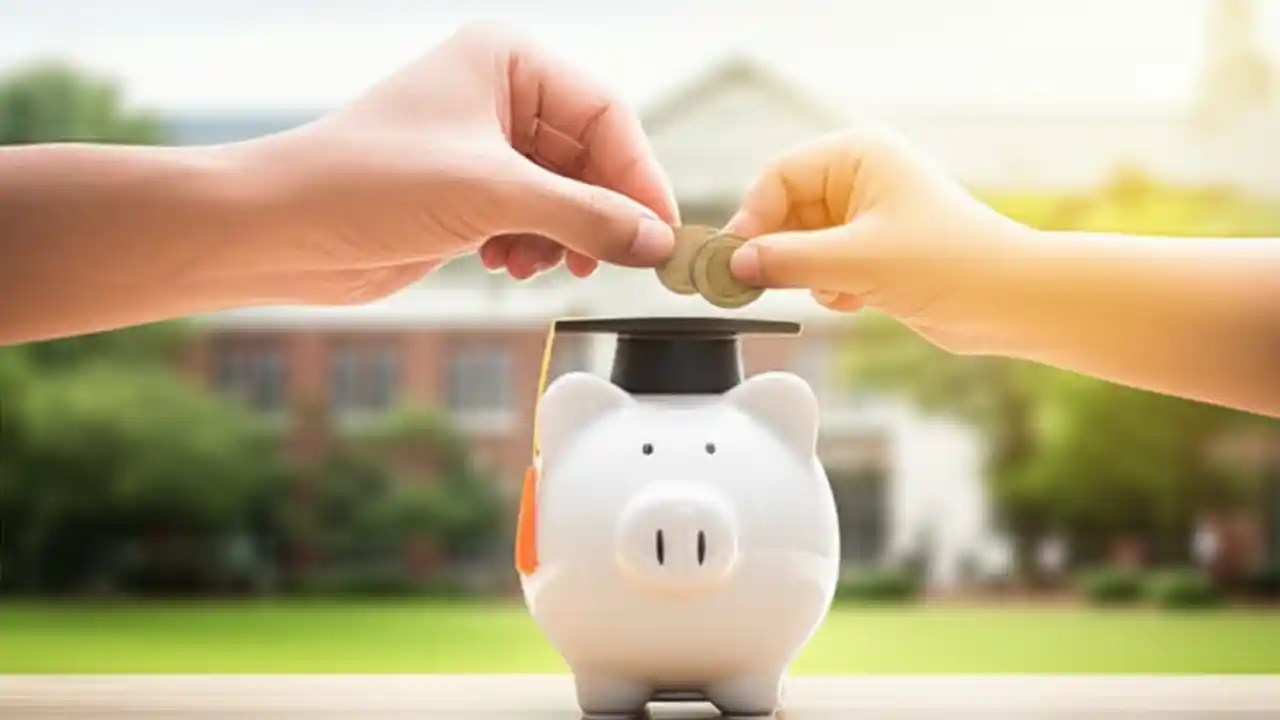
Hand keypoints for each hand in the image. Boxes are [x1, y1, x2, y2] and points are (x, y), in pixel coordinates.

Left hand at [238, 22, 677, 302]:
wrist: (282, 230)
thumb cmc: (365, 181)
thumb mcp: (491, 194)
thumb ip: (584, 217)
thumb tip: (655, 241)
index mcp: (508, 61)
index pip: (607, 114)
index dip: (639, 176)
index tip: (662, 232)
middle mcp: (500, 96)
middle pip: (591, 158)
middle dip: (599, 213)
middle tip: (618, 260)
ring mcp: (485, 147)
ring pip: (566, 196)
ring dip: (563, 237)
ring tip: (537, 261)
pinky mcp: (470, 194)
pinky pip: (534, 220)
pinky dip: (534, 247)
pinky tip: (506, 262)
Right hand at [724, 126, 1027, 351]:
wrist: (1011, 302)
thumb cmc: (951, 263)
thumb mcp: (857, 261)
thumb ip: (788, 260)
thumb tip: (736, 264)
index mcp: (858, 155)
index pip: (778, 177)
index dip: (751, 218)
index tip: (734, 260)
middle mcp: (860, 177)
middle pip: (784, 211)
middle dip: (780, 251)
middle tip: (760, 284)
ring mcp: (867, 216)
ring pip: (801, 244)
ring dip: (809, 274)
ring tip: (839, 289)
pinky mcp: (874, 252)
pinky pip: (823, 266)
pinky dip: (829, 287)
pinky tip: (856, 299)